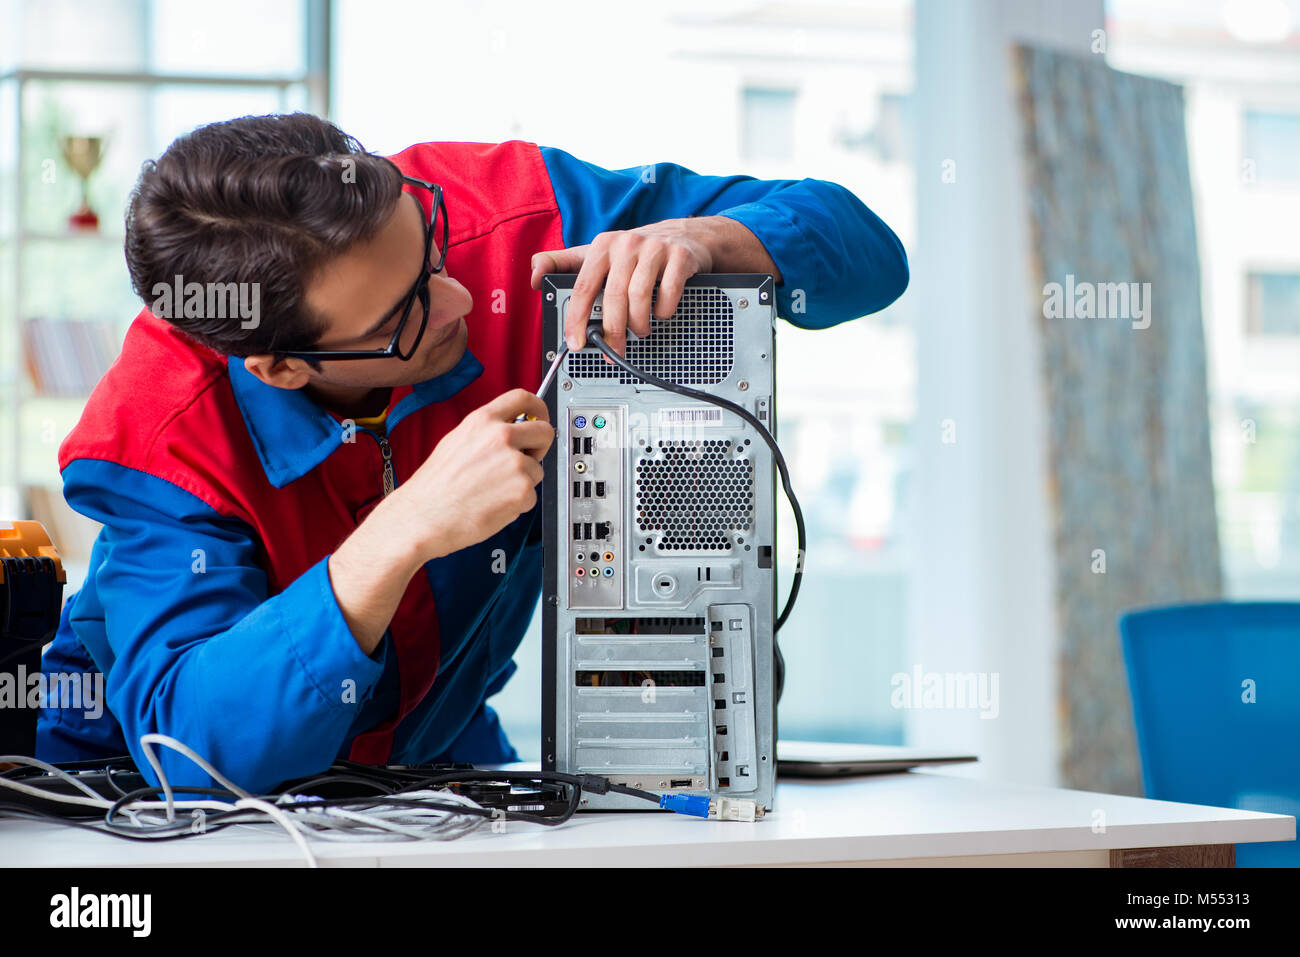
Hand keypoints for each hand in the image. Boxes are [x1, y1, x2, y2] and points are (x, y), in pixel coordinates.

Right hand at [385, 388, 553, 560]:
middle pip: (544, 431)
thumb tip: (511, 431)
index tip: (541, 416)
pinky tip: (494, 504)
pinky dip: (518, 503)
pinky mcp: (522, 490)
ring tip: (493, 490)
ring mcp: (515, 463)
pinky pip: (532, 495)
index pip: (524, 398)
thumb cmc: (435, 486)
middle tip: (528, 458)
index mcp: (484, 421)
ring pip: (538, 469)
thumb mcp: (457, 441)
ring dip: (523, 481)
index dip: (539, 408)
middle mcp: (502, 437)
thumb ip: (487, 432)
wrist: (424, 516)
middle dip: (540, 446)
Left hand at [530, 219, 712, 360]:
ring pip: (639, 296)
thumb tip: (534, 276)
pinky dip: (663, 311)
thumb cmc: (635, 252)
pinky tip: (660, 314)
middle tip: (612, 351)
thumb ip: (563, 264)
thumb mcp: (598, 253)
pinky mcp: (680, 256)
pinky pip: (668, 292)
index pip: (583, 286)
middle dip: (612, 331)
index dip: (577, 319)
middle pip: (613, 296)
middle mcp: (626, 244)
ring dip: (638, 324)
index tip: (576, 343)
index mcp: (602, 246)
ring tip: (639, 332)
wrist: (684, 236)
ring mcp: (654, 249)